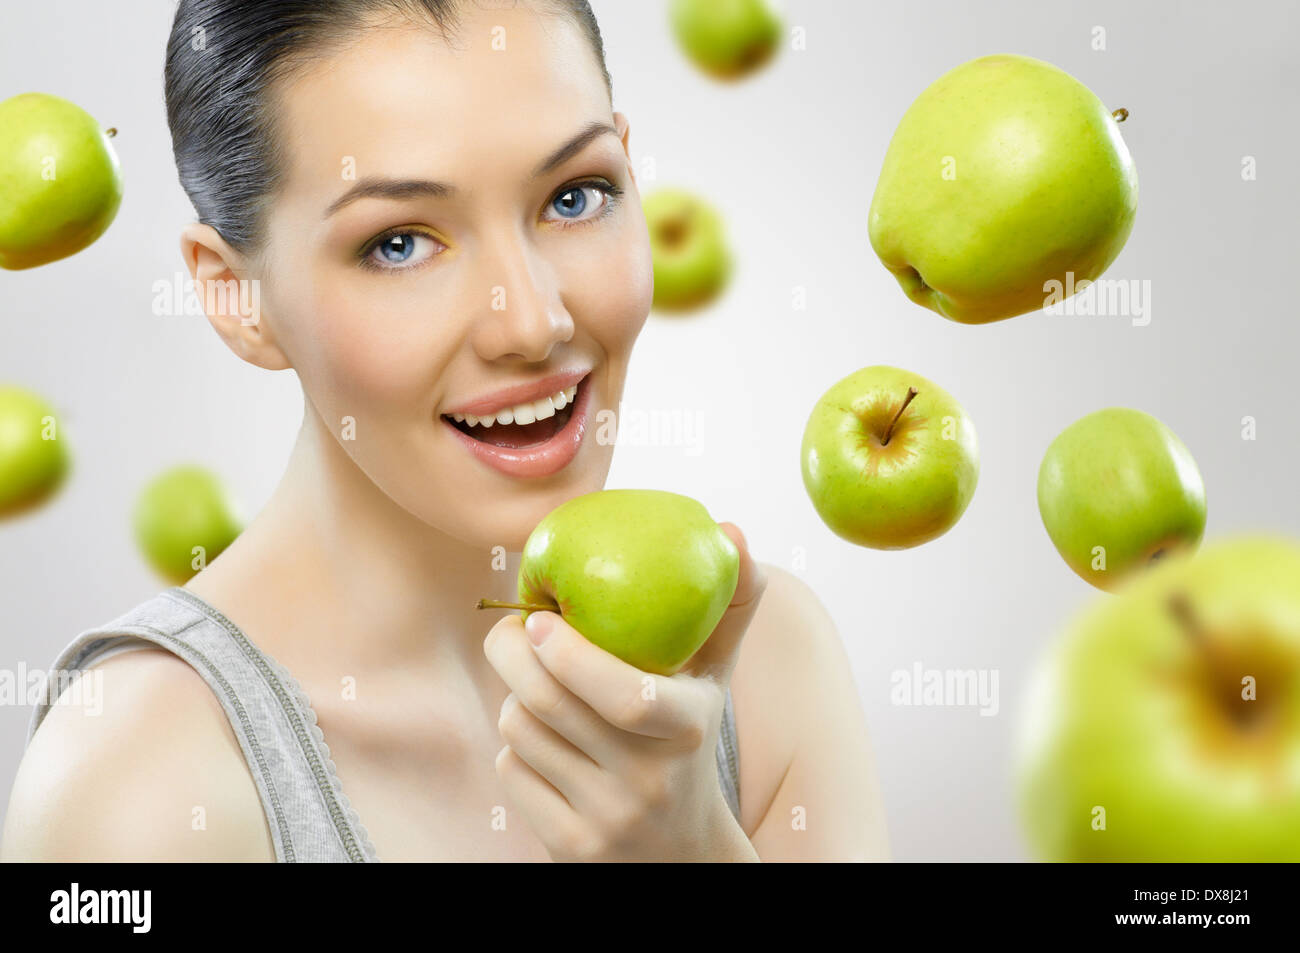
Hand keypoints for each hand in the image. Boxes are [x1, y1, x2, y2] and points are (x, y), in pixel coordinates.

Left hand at [484, 522, 766, 861]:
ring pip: (521, 734)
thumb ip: (727, 607)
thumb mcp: (714, 680)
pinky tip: (541, 743)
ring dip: (514, 701)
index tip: (540, 620)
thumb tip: (731, 529)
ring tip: (534, 688)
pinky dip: (515, 749)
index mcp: (686, 728)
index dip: (571, 656)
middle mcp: (647, 780)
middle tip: (509, 630)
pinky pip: (512, 774)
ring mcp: (607, 818)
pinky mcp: (570, 846)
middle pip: (549, 705)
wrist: (682, 854)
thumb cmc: (689, 740)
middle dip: (510, 656)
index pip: (625, 696)